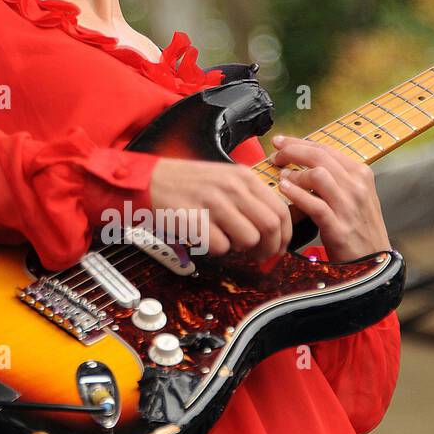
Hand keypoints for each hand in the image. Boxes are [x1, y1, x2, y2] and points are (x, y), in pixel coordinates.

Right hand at [148, 156, 293, 264]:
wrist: (148, 180)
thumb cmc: (186, 184)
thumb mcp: (223, 178)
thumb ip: (248, 198)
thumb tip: (272, 229)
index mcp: (243, 177)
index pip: (280, 210)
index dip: (285, 235)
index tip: (279, 248)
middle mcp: (232, 187)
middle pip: (270, 226)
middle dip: (269, 248)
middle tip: (259, 256)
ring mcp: (214, 203)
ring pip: (249, 239)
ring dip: (241, 249)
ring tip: (226, 241)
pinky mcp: (196, 220)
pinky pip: (221, 247)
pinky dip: (217, 249)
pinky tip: (206, 238)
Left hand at [270, 135, 389, 261]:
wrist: (374, 261)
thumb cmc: (359, 229)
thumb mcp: (355, 197)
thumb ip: (336, 178)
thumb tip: (306, 163)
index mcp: (361, 174)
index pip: (326, 149)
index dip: (299, 142)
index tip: (280, 141)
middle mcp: (357, 186)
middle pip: (319, 156)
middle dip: (292, 151)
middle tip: (275, 155)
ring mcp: (349, 206)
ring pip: (317, 175)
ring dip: (294, 172)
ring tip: (281, 176)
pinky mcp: (339, 227)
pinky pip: (314, 204)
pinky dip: (296, 194)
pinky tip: (283, 189)